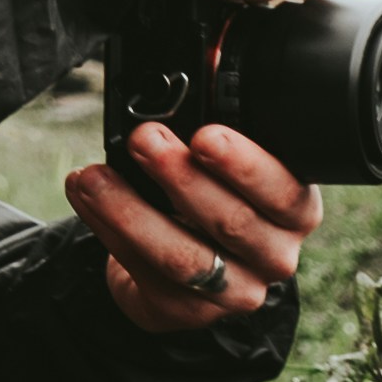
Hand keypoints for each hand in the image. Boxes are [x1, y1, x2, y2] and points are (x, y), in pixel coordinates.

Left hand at [71, 120, 322, 337]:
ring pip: (183, 256)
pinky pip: (146, 271)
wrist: (188, 264)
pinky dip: (109, 229)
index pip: (283, 191)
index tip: (204, 135)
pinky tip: (87, 197)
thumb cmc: (211, 197)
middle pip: (231, 222)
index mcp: (294, 210)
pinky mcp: (190, 313)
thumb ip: (217, 130)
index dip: (245, 165)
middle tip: (143, 139)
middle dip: (179, 176)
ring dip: (131, 210)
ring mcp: (235, 292)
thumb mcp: (227, 165)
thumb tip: (193, 68)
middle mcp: (275, 256)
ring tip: (94, 176)